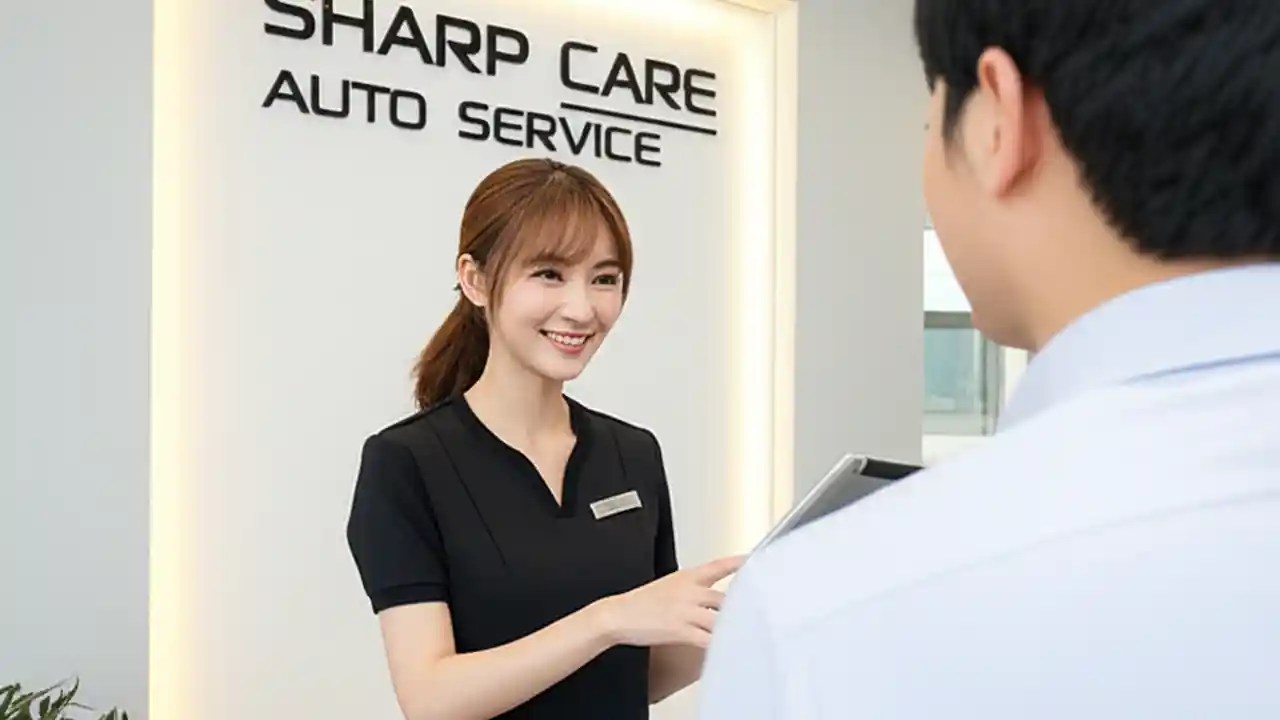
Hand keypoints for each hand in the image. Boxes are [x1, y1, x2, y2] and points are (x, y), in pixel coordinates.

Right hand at [595, 555, 745, 648]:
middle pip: (726, 598)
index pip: (718, 566)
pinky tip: (726, 650)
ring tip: (747, 635)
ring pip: (720, 619)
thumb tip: (711, 600)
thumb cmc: (641, 603)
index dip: (738, 563)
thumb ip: (692, 590)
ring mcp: (686, 611)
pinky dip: (719, 645)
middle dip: (741, 608)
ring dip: (734, 628)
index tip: (754, 561)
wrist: (618, 615)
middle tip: (757, 615)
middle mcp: (690, 591)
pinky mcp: (681, 630)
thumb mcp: (668, 585)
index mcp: (687, 577)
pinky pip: (707, 639)